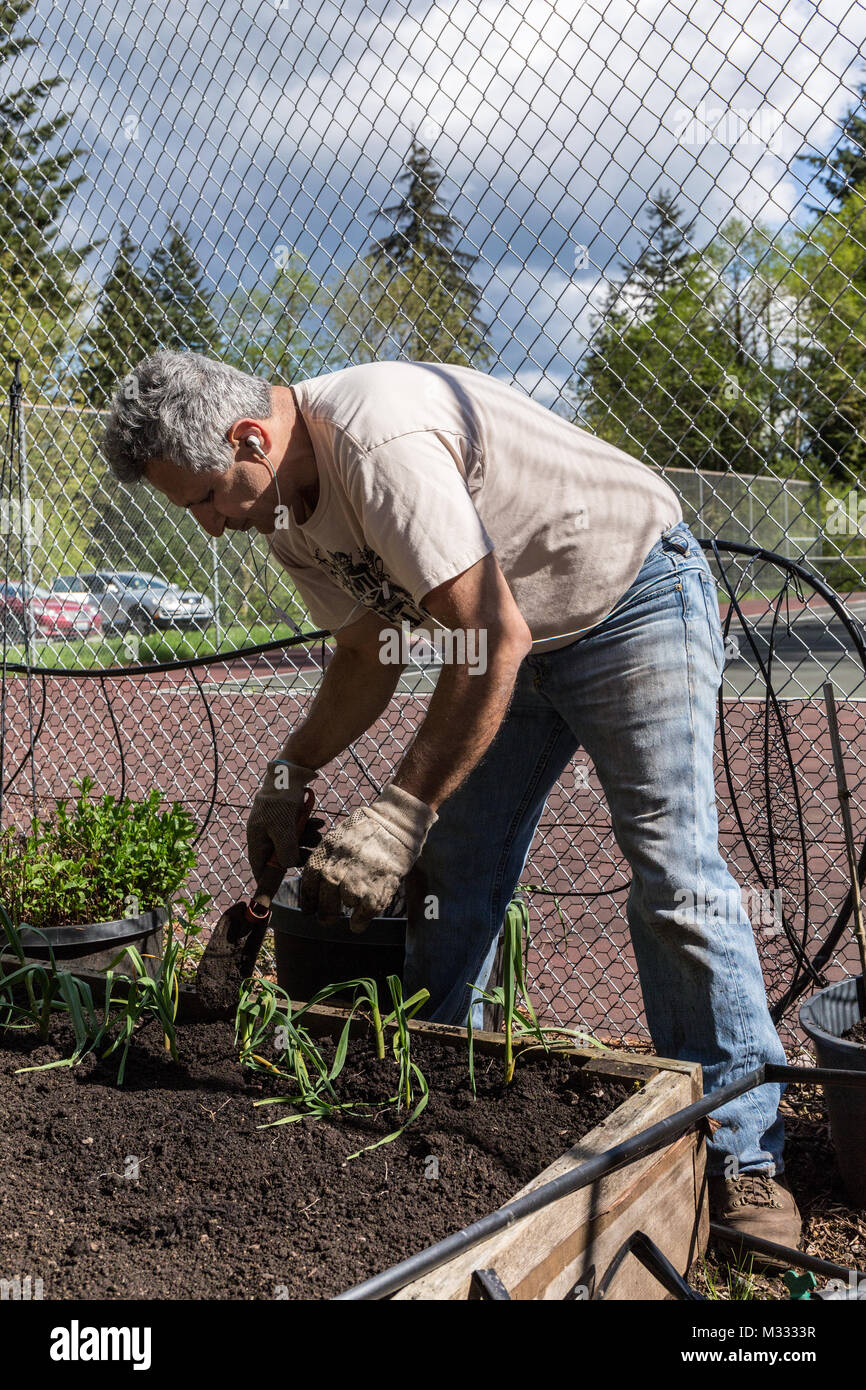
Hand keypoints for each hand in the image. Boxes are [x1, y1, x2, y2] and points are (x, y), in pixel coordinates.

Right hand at [246, 758, 319, 881]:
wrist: (290, 772)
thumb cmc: (281, 801)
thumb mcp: (283, 830)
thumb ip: (285, 852)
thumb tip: (289, 866)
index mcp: (257, 838)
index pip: (259, 866)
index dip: (268, 878)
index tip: (279, 888)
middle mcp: (265, 833)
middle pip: (280, 855)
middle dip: (298, 854)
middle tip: (312, 854)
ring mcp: (276, 825)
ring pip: (293, 842)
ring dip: (308, 840)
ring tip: (320, 834)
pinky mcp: (288, 816)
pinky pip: (300, 829)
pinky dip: (310, 828)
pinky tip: (320, 824)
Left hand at [299, 784, 436, 930]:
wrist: (399, 822)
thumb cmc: (372, 828)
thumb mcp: (343, 834)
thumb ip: (330, 855)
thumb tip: (321, 879)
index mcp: (328, 847)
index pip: (309, 877)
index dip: (308, 897)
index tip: (308, 909)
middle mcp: (340, 863)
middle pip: (324, 897)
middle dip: (324, 912)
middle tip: (326, 920)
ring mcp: (358, 876)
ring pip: (346, 903)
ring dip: (349, 906)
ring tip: (354, 904)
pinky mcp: (377, 888)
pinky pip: (363, 914)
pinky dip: (359, 922)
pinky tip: (359, 924)